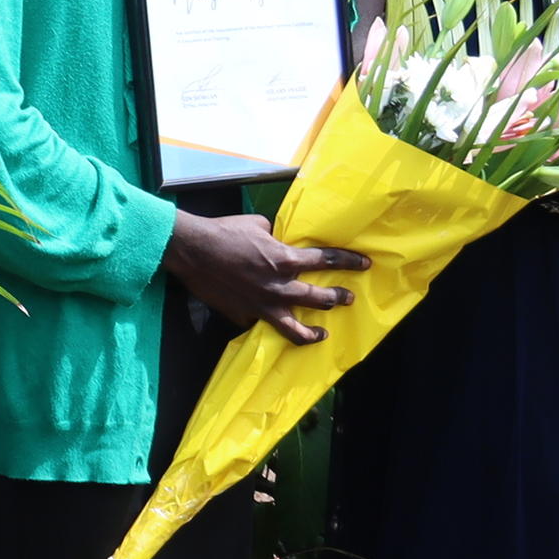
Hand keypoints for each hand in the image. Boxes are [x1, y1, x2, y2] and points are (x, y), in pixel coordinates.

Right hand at [163, 212, 366, 345]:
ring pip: (295, 328)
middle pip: (319, 297)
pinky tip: (269, 323)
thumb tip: (280, 240)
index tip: (364, 264)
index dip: (349, 261)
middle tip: (348, 298)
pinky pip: (260, 324)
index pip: (327, 260)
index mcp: (286, 259)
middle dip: (338, 297)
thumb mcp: (258, 225)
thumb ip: (276, 237)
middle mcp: (279, 286)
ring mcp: (262, 305)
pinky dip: (266, 323)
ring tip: (323, 333)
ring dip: (313, 332)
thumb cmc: (225, 231)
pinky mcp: (244, 315)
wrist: (193, 251)